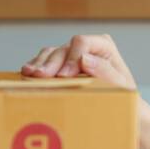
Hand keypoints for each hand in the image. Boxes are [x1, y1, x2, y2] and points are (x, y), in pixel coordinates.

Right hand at [21, 34, 137, 90]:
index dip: (71, 57)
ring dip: (39, 64)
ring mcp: (70, 53)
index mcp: (103, 45)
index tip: (65, 75)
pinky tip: (27, 75)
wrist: (119, 106)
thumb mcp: (121, 86)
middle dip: (51, 63)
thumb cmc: (123, 95)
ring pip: (50, 53)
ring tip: (29, 75)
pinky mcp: (59, 63)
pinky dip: (36, 67)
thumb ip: (105, 72)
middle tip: (40, 76)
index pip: (82, 42)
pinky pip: (43, 61)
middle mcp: (85, 45)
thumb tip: (84, 59)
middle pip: (63, 49)